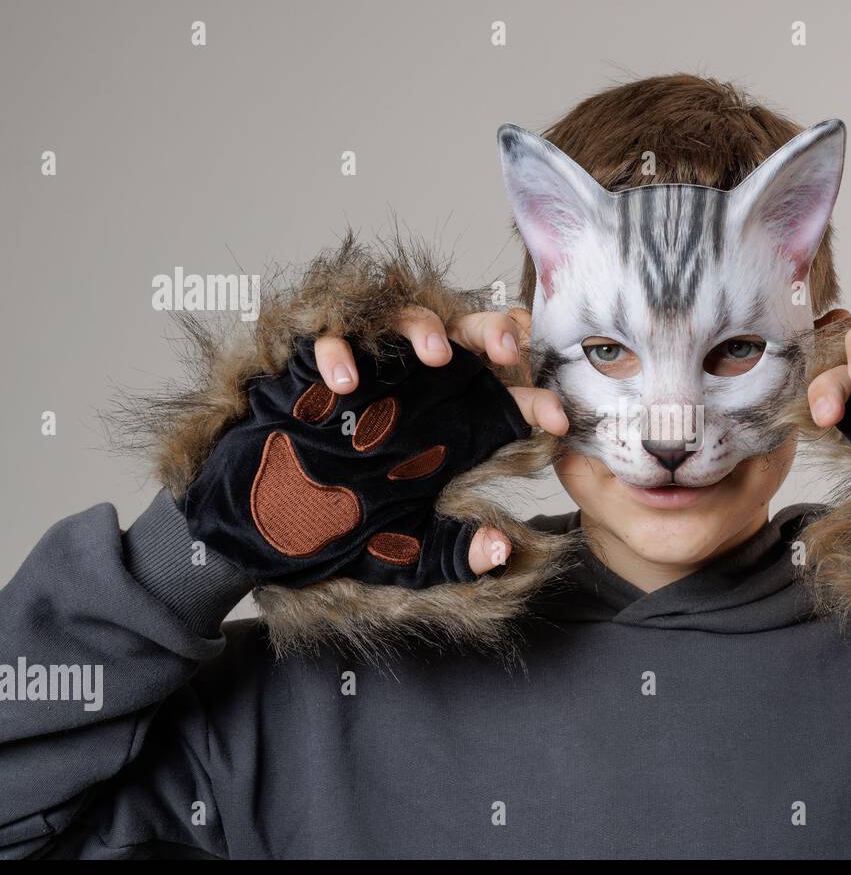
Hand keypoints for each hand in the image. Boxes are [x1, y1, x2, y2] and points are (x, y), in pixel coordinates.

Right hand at [313, 305, 567, 573]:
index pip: (508, 400)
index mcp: (455, 427)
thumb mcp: (406, 552)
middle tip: (509, 350)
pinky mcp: (315, 367)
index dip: (538, 402)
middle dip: (495, 334)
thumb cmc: (342, 528)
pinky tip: (345, 383)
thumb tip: (500, 552)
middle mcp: (421, 391)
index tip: (557, 419)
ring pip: (406, 319)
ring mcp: (372, 374)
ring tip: (436, 355)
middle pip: (470, 337)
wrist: (268, 524)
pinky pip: (329, 337)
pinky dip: (338, 351)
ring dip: (424, 327)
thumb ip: (455, 555)